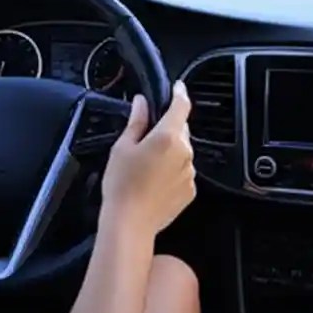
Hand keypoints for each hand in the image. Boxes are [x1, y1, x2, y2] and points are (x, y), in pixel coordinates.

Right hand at [100, 81, 195, 237]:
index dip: (179, 93)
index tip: (177, 88)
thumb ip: (137, 121)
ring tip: (147, 164)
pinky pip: (184, 171)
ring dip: (171, 150)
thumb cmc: (121, 185)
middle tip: (146, 137)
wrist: (130, 224)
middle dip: (168, 128)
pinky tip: (154, 180)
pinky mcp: (190, 190)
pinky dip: (173, 170)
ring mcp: (190, 172)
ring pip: (183, 151)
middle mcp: (185, 152)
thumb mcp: (122, 147)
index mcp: (168, 136)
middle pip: (181, 129)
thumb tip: (141, 103)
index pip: (181, 106)